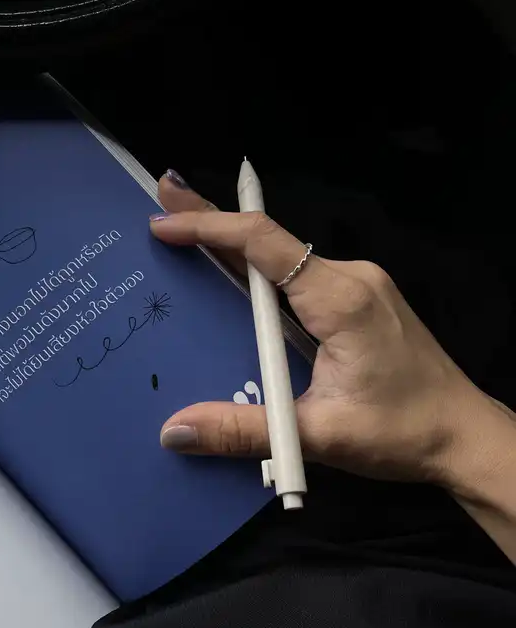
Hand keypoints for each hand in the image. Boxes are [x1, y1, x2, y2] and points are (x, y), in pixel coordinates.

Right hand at [151, 171, 506, 492]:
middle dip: (213, 216)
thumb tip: (174, 429)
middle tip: (164, 192)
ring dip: (234, 244)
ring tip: (184, 232)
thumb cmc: (403, 433)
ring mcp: (359, 284)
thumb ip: (245, 431)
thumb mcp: (318, 435)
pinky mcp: (360, 299)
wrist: (464, 435)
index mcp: (341, 298)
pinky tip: (232, 275)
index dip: (209, 227)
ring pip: (284, 255)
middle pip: (270, 239)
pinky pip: (300, 275)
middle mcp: (351, 277)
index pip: (264, 244)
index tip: (163, 223)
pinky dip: (259, 270)